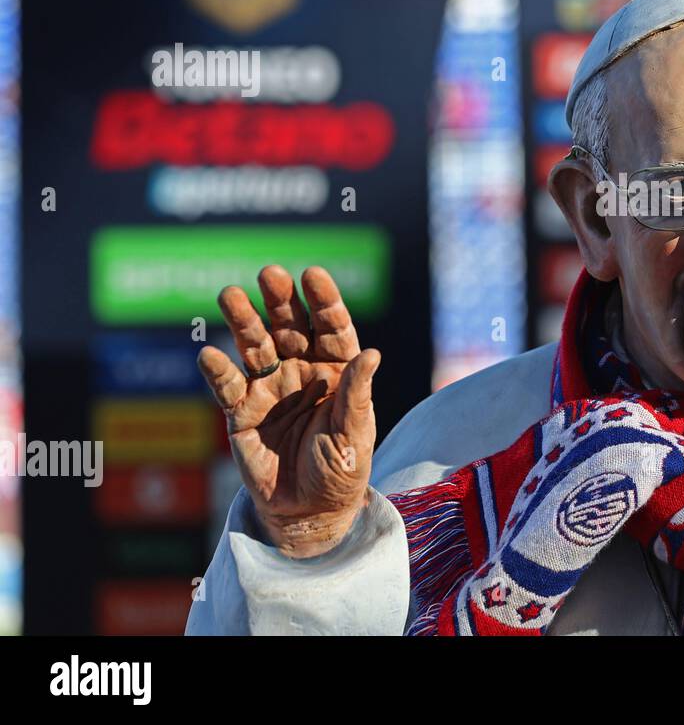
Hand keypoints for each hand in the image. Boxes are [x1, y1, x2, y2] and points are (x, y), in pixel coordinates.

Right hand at [198, 265, 380, 558]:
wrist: (309, 511)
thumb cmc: (341, 470)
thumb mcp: (355, 435)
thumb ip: (356, 395)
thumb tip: (371, 353)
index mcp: (337, 370)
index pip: (332, 328)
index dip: (324, 301)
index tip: (313, 274)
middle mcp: (303, 370)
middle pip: (290, 327)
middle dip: (280, 300)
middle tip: (270, 273)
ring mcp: (270, 387)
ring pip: (255, 346)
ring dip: (242, 320)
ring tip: (229, 294)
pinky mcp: (241, 411)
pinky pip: (228, 386)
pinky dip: (218, 370)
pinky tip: (209, 354)